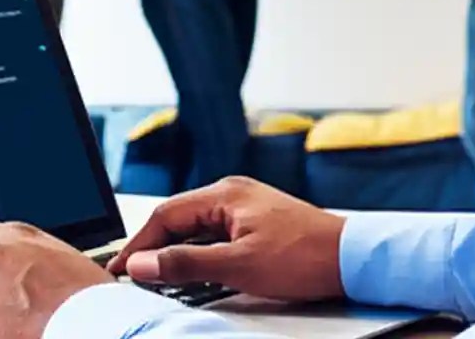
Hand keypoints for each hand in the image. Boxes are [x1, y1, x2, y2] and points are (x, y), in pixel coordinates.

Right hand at [108, 177, 346, 301]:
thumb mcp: (238, 266)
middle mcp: (233, 194)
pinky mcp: (258, 223)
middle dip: (154, 249)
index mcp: (225, 194)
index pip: (165, 215)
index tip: (121, 269)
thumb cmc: (305, 256)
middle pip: (178, 220)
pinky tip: (195, 274)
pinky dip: (200, 254)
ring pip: (196, 229)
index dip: (138, 245)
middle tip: (134, 277)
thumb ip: (186, 263)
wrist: (353, 259)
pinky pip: (215, 235)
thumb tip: (143, 264)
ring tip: (159, 280)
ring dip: (177, 253)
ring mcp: (246, 207)